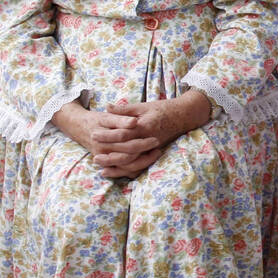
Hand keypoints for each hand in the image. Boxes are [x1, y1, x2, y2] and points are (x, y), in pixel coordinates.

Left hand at [52, 92, 209, 178]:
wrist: (184, 115)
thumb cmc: (162, 109)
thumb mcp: (143, 106)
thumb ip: (124, 109)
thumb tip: (107, 108)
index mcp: (145, 126)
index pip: (123, 133)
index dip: (107, 135)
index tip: (94, 134)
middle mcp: (149, 139)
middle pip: (127, 151)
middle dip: (109, 155)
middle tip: (94, 157)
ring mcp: (152, 148)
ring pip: (134, 161)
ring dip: (117, 166)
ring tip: (101, 167)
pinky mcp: (154, 152)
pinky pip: (141, 165)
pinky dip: (128, 170)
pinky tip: (116, 171)